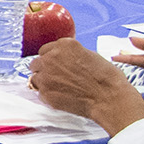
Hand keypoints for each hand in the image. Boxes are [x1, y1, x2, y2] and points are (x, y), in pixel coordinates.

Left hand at [29, 38, 143, 134]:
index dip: (51, 58)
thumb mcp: (89, 55)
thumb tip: (62, 59)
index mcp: (64, 45)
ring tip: (59, 88)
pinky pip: (39, 92)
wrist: (108, 98)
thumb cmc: (106, 78)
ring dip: (43, 82)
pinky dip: (47, 95)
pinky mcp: (45, 92)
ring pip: (35, 77)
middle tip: (56, 77)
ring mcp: (46, 76)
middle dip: (44, 69)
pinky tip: (61, 96)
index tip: (56, 65)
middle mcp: (51, 58)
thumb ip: (71, 54)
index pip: (45, 50)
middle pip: (37, 62)